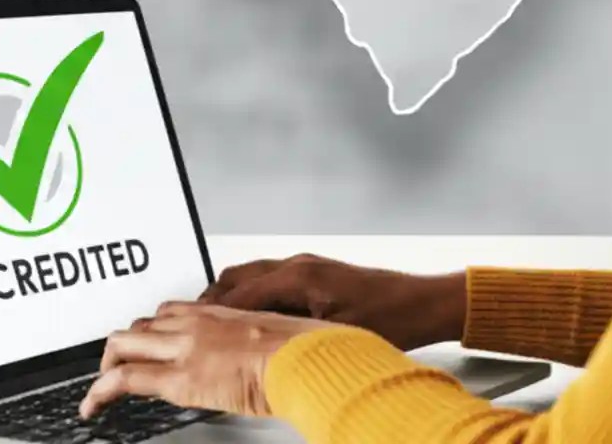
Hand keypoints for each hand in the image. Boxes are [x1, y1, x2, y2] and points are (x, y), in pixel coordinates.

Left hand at [79, 302, 338, 418]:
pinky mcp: (179, 378)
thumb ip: (261, 344)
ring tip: (102, 388)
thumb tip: (266, 359)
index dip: (153, 330)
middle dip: (125, 346)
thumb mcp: (280, 339)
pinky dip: (99, 393)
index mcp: (221, 312)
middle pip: (141, 325)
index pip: (170, 312)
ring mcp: (184, 348)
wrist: (307, 360)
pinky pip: (124, 380)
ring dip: (109, 365)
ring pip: (124, 344)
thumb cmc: (306, 352)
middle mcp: (196, 323)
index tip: (149, 344)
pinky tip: (92, 408)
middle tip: (118, 366)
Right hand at [200, 253, 464, 350]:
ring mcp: (305, 267)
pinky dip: (250, 297)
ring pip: (250, 277)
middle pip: (236, 278)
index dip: (211, 313)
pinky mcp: (314, 275)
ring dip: (230, 297)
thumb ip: (291, 336)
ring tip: (213, 323)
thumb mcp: (335, 336)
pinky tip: (251, 320)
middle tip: (190, 324)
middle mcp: (298, 265)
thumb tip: (257, 347)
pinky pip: (269, 281)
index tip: (188, 326)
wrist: (422, 303)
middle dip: (211, 301)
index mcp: (299, 276)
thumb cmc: (392, 317)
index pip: (239, 294)